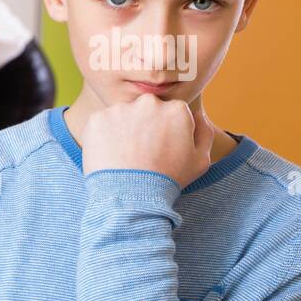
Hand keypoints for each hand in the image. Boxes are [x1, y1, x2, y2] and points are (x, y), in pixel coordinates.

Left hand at [81, 95, 212, 187]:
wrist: (130, 197)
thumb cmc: (168, 180)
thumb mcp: (200, 160)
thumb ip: (203, 132)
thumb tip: (198, 114)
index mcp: (176, 109)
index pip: (170, 112)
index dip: (164, 131)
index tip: (159, 148)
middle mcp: (148, 103)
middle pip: (145, 109)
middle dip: (143, 125)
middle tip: (139, 152)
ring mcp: (120, 109)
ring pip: (122, 115)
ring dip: (122, 129)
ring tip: (123, 155)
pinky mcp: (97, 119)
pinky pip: (100, 123)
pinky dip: (102, 136)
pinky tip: (109, 154)